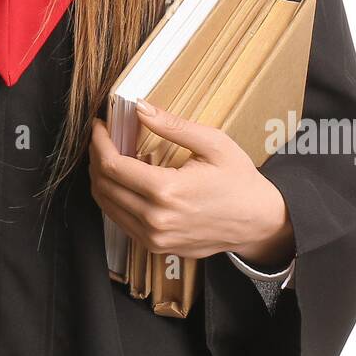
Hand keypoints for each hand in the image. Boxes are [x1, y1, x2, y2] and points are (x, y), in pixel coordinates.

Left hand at [88, 102, 292, 262]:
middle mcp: (156, 220)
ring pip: (107, 206)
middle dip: (95, 157)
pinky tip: (123, 180)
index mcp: (167, 191)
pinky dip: (113, 198)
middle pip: (104, 185)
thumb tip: (140, 108)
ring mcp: (155, 238)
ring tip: (108, 155)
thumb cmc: (239, 181)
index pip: (112, 165)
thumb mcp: (213, 143)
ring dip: (101, 178)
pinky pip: (121, 221)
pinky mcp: (157, 247)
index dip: (99, 142)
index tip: (99, 126)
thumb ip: (172, 125)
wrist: (259, 222)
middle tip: (102, 137)